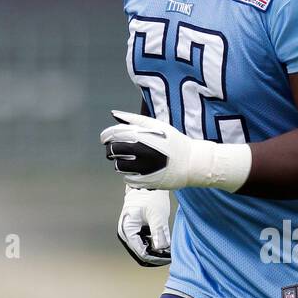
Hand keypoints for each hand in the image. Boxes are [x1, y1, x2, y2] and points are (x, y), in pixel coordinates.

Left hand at [100, 110, 251, 192]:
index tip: (106, 138)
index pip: (112, 135)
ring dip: (120, 162)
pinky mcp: (146, 183)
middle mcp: (140, 152)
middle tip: (118, 149)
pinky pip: (127, 180)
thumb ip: (133, 119)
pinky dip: (129, 174)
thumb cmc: (174, 142)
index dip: (105, 136)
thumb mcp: (156, 125)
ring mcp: (143, 169)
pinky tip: (138, 170)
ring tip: (131, 160)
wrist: (192, 163)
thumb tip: (114, 114)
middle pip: (112, 151)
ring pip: (118, 167)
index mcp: (141, 136)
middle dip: (111, 150)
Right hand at [117, 186, 171, 266]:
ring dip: (155, 251)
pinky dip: (154, 243)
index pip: (141, 252)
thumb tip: (161, 249)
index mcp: (127, 230)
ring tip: (169, 251)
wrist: (148, 182)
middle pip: (140, 252)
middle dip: (156, 256)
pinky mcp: (136, 228)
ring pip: (143, 248)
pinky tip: (165, 244)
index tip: (169, 258)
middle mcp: (126, 233)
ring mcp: (130, 231)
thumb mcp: (157, 215)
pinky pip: (144, 241)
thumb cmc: (151, 195)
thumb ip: (158, 233)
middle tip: (170, 256)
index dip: (156, 258)